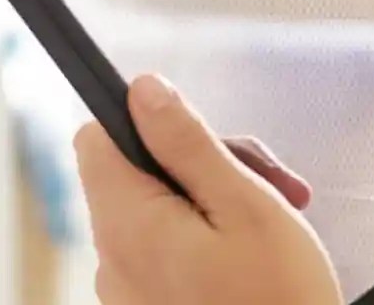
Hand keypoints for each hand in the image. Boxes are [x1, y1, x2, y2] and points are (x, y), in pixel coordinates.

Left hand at [74, 74, 341, 304]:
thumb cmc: (278, 300)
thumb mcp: (245, 205)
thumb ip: (188, 143)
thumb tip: (144, 89)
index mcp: (128, 225)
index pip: (95, 138)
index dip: (145, 121)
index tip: (199, 131)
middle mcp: (113, 260)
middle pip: (138, 173)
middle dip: (205, 162)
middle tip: (270, 179)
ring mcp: (129, 292)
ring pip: (158, 211)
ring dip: (214, 199)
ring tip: (276, 215)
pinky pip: (165, 252)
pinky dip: (207, 238)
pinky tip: (255, 249)